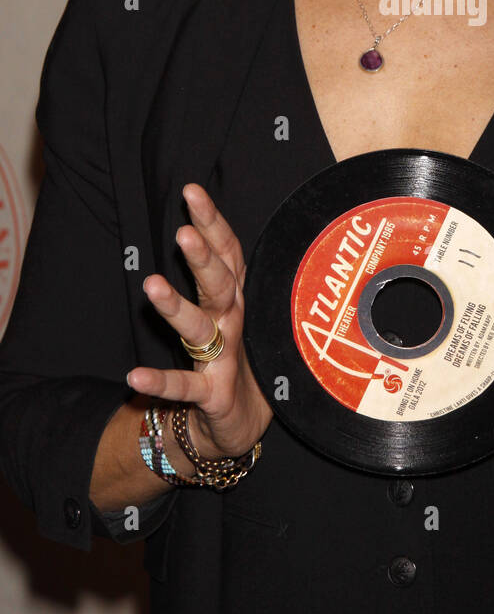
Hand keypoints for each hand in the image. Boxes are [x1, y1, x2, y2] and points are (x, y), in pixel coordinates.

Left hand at [126, 184, 272, 460]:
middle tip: (182, 232)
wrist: (239, 423)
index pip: (227, 253)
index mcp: (236, 298)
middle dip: (202, 257)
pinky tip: (134, 376)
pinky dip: (160, 382)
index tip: (192, 191)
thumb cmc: (232, 356)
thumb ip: (217, 275)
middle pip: (219, 284)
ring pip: (200, 329)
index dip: (211, 222)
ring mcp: (224, 359)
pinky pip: (184, 387)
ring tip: (150, 286)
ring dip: (176, 308)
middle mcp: (233, 321)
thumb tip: (195, 224)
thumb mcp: (227, 312)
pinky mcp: (213, 395)